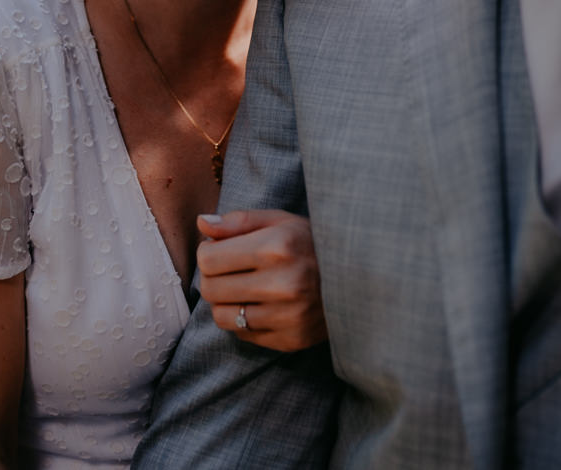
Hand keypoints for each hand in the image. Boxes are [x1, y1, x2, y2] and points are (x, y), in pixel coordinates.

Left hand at [196, 210, 325, 351]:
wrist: (359, 278)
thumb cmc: (312, 243)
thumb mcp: (279, 221)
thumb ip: (237, 221)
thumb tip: (201, 224)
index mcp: (275, 248)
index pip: (208, 259)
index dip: (209, 252)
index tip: (220, 249)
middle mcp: (282, 285)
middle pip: (211, 289)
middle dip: (213, 277)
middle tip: (229, 269)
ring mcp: (288, 317)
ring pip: (222, 317)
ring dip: (226, 301)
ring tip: (243, 288)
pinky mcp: (291, 340)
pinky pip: (243, 335)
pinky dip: (244, 320)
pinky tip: (261, 304)